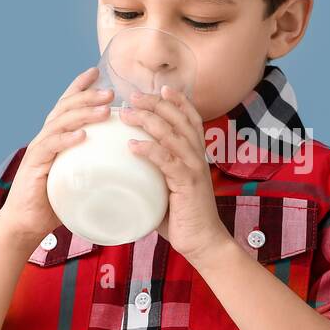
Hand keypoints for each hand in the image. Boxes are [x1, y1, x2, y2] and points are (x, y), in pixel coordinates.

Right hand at [0, 66, 113, 245]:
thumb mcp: (79, 177)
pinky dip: (66, 139)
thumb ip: (95, 165)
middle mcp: (45, 138)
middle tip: (110, 91)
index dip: (79, 86)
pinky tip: (82, 135)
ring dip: (83, 113)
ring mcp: (39, 150)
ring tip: (104, 109)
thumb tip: (126, 161)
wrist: (26, 224)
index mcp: (55, 137)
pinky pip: (49, 148)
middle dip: (87, 95)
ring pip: (60, 123)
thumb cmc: (55, 202)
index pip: (66, 105)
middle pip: (65, 107)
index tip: (96, 71)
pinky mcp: (34, 167)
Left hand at [120, 84, 231, 265]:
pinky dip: (149, 150)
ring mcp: (194, 169)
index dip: (178, 100)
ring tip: (127, 114)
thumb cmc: (182, 216)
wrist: (203, 242)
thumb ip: (155, 173)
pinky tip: (133, 145)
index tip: (161, 87)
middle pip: (180, 119)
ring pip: (172, 135)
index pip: (191, 118)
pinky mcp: (187, 185)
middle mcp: (198, 157)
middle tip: (133, 96)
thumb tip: (125, 165)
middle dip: (156, 103)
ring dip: (148, 121)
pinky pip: (167, 161)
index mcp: (196, 154)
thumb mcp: (168, 187)